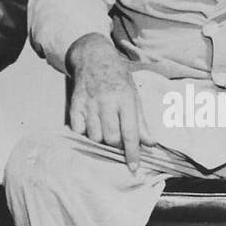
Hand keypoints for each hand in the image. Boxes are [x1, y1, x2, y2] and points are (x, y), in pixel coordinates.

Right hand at [67, 33, 142, 171]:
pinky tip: (91, 125)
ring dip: (101, 139)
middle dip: (116, 144)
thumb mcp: (135, 94)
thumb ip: (141, 120)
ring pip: (95, 136)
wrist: (94, 57)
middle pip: (111, 138)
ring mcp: (89, 103)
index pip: (130, 132)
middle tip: (118, 137)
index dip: (132, 153)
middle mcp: (107, 101)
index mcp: (125, 98)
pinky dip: (85, 133)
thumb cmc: (118, 77)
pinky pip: (79, 130)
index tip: (133, 168)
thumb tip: (150, 143)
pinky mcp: (75, 104)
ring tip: (105, 129)